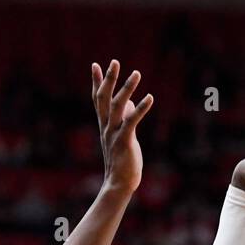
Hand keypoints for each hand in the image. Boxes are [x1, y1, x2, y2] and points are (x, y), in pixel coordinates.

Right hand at [92, 60, 152, 194]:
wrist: (119, 183)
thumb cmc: (123, 160)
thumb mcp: (123, 135)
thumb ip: (124, 118)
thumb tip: (129, 103)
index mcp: (104, 124)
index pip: (98, 99)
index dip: (96, 82)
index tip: (95, 65)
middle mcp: (106, 126)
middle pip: (104, 98)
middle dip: (108, 79)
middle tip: (114, 61)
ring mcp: (114, 133)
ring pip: (117, 106)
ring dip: (127, 88)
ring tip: (136, 73)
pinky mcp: (124, 141)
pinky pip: (132, 121)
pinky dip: (140, 108)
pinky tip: (150, 97)